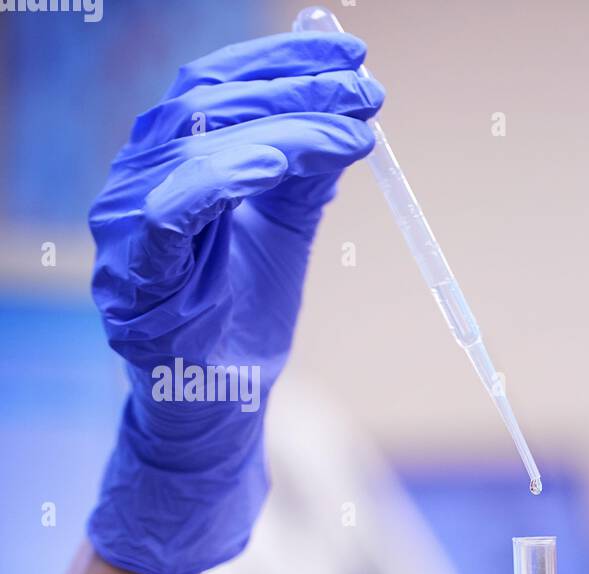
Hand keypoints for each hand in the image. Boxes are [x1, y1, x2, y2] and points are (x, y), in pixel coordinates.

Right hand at [86, 32, 383, 573]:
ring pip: (195, 148)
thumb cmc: (242, 316)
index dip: (284, 61)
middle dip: (295, 91)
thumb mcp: (286, 231)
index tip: (351, 55)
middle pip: (208, 103)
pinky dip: (220, 181)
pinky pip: (167, 215)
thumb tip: (350, 113)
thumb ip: (307, 174)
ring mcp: (127, 227)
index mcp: (173, 160)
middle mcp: (139, 179)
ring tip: (346, 133)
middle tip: (364, 93)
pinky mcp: (134, 278)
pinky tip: (275, 166)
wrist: (219, 406)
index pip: (218, 84)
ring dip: (281, 131)